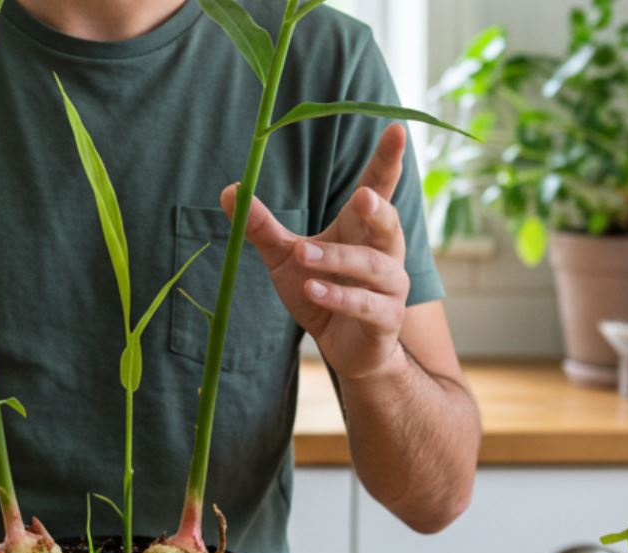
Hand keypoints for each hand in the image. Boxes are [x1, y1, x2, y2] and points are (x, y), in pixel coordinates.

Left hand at [223, 123, 411, 379]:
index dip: (388, 160)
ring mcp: (389, 287)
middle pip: (388, 223)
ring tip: (304, 256)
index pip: (378, 188)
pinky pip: (365, 305)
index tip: (397, 129)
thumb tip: (230, 188)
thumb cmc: (321, 291)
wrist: (346, 348)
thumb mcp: (286, 257)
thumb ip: (262, 227)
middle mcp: (385, 252)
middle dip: (377, 209)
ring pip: (373, 266)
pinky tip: (313, 290)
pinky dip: (339, 297)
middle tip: (361, 197)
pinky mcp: (384, 319)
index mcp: (363, 229)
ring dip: (338, 260)